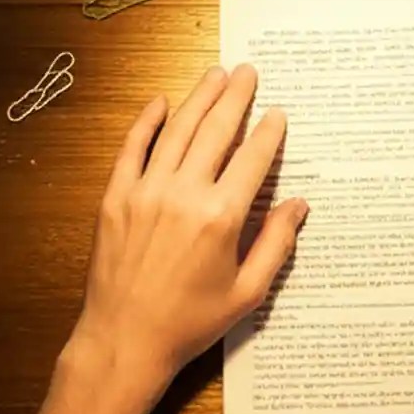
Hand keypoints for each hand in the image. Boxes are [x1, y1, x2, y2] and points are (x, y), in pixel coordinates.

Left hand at [65, 64, 307, 385]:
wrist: (124, 341)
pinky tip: (160, 102)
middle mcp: (184, 195)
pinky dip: (147, 122)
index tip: (277, 113)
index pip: (252, 159)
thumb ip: (275, 244)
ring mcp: (145, 192)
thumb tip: (298, 206)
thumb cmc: (189, 322)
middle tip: (248, 72)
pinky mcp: (115, 198)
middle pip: (216, 131)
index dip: (268, 132)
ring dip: (199, 98)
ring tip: (215, 75)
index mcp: (221, 217)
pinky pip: (132, 149)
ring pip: (177, 131)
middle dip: (236, 98)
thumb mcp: (247, 292)